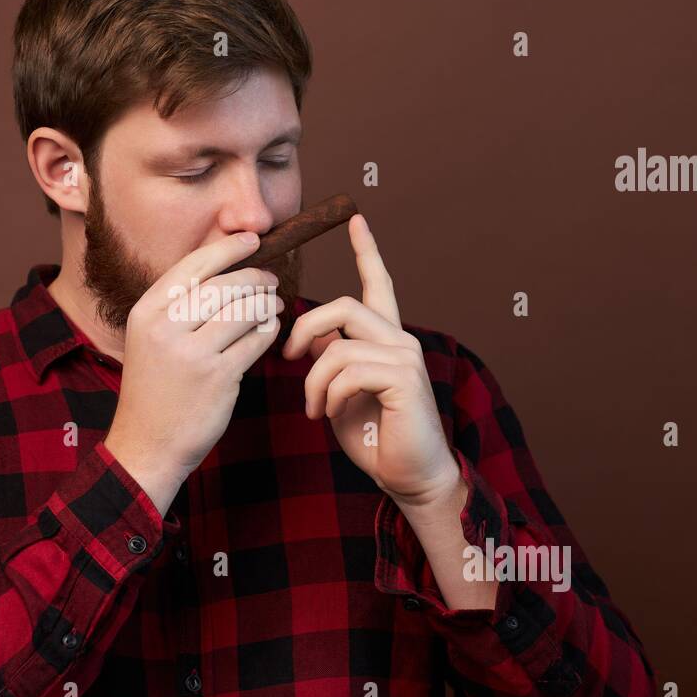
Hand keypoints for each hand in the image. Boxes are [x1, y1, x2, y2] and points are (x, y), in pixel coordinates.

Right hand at [105, 232, 283, 514]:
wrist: (147, 444)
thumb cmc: (155, 388)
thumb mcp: (150, 338)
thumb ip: (178, 305)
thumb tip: (225, 268)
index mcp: (147, 311)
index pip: (195, 266)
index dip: (228, 248)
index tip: (253, 239)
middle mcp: (166, 328)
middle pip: (225, 285)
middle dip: (255, 278)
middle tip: (271, 280)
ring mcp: (192, 353)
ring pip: (245, 311)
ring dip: (266, 304)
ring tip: (273, 305)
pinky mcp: (218, 377)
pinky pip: (255, 341)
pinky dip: (268, 331)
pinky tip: (269, 331)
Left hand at [281, 215, 461, 520]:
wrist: (408, 475)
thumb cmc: (374, 437)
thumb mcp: (340, 393)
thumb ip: (330, 362)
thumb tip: (311, 340)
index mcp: (386, 339)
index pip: (377, 284)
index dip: (367, 251)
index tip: (356, 221)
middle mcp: (400, 340)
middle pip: (343, 306)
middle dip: (304, 329)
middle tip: (288, 360)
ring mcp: (405, 357)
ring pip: (338, 344)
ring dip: (314, 381)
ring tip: (313, 409)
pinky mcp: (404, 379)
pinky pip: (348, 370)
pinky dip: (328, 394)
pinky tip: (328, 415)